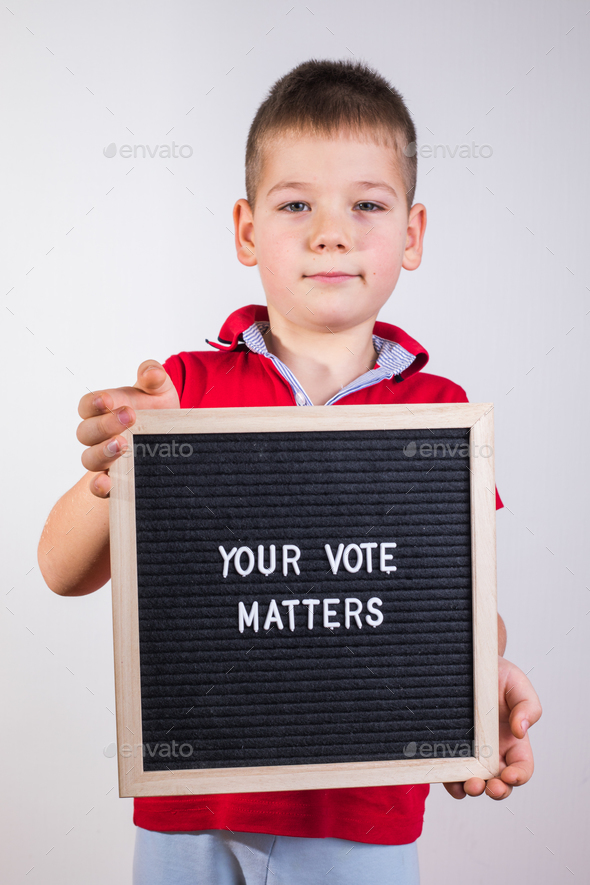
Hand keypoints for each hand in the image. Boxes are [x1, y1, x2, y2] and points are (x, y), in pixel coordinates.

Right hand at [76, 360, 179, 497]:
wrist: (173, 442)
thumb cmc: (158, 411)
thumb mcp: (160, 391)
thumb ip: (154, 377)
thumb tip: (152, 373)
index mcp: (102, 410)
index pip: (87, 406)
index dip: (93, 403)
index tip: (107, 400)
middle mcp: (98, 436)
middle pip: (86, 432)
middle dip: (105, 424)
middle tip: (130, 416)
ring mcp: (105, 459)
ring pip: (89, 459)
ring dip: (103, 452)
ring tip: (123, 444)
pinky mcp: (114, 481)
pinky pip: (97, 487)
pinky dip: (99, 486)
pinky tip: (107, 483)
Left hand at [444, 654, 541, 799]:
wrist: (468, 661)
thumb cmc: (497, 676)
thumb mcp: (518, 686)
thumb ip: (528, 707)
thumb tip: (521, 730)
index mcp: (513, 742)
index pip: (521, 769)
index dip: (518, 777)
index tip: (510, 775)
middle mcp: (492, 752)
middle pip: (498, 783)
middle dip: (496, 790)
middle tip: (490, 787)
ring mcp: (469, 751)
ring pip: (472, 781)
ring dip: (471, 788)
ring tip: (469, 784)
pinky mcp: (448, 746)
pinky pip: (448, 769)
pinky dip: (448, 778)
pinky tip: (447, 775)